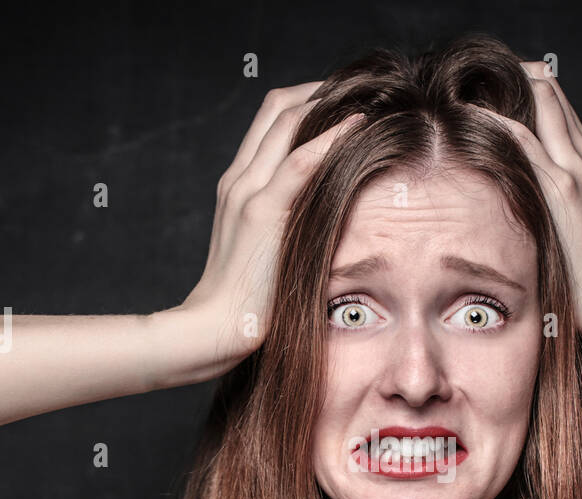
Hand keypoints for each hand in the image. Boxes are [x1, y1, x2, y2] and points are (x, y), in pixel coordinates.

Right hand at [170, 83, 364, 375]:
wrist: (215, 328)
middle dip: (319, 90)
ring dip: (327, 102)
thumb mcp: (266, 253)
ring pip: (286, 122)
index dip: (305, 103)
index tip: (341, 103)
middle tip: (360, 88)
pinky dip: (331, 137)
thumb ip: (285, 229)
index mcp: (237, 187)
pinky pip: (300, 161)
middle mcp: (239, 179)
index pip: (269, 123)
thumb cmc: (246, 302)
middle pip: (276, 108)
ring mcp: (248, 192)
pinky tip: (359, 125)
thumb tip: (322, 226)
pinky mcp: (262, 211)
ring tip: (366, 97)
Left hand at [469, 64, 581, 342]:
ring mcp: (572, 168)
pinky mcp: (559, 187)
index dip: (528, 86)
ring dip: (506, 85)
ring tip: (468, 83)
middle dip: (515, 75)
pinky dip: (496, 119)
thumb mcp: (570, 224)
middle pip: (551, 90)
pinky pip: (523, 139)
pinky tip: (469, 111)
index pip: (558, 104)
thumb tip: (515, 206)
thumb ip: (550, 203)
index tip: (493, 87)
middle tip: (475, 77)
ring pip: (543, 100)